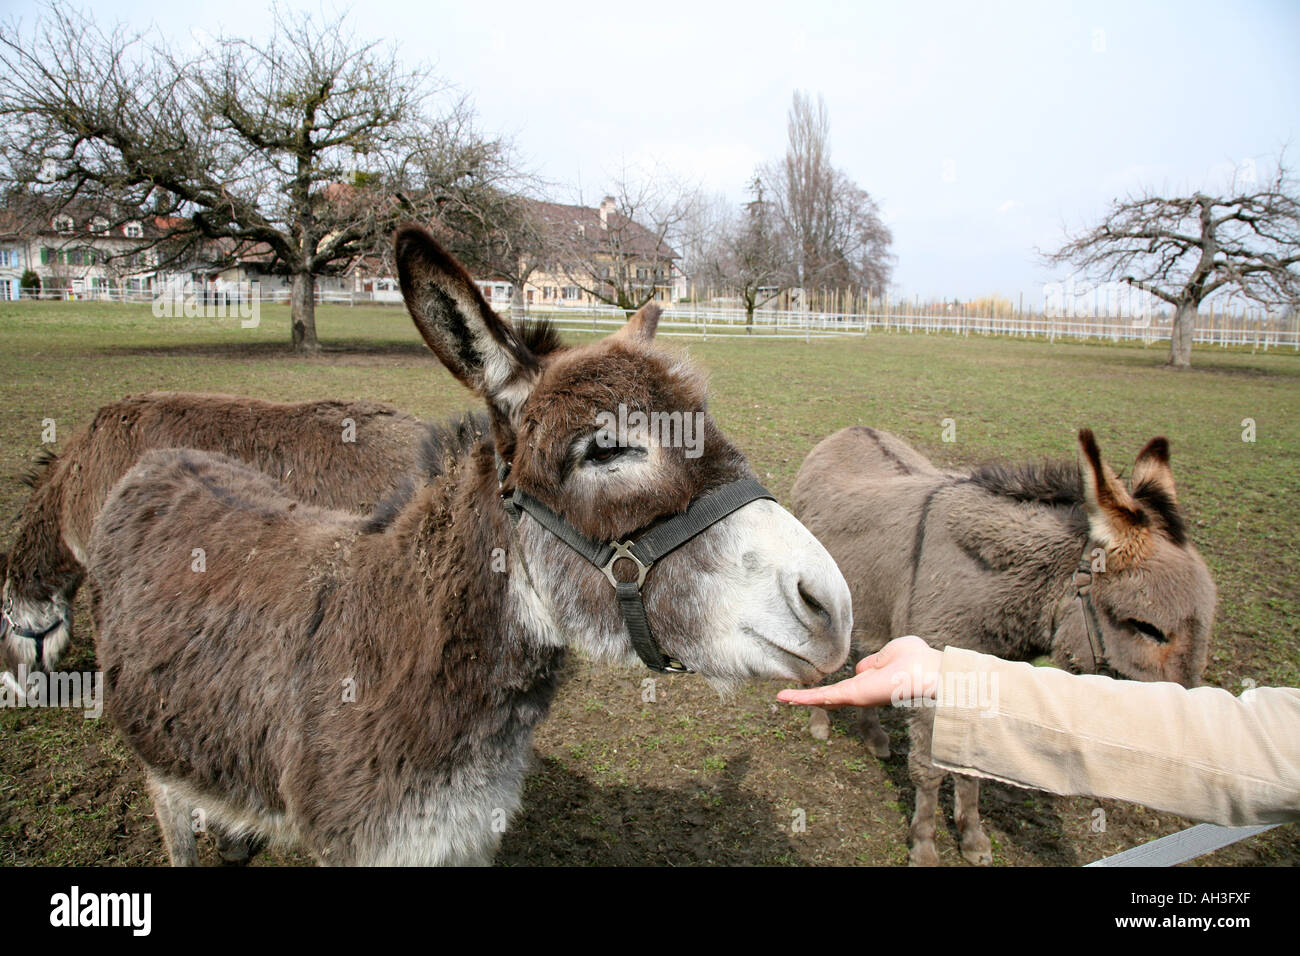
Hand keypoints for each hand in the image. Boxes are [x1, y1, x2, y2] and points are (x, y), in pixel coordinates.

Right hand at [777, 636, 943, 708]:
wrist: (930, 671)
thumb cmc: (918, 660)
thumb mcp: (890, 653)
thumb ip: (874, 661)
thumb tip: (863, 668)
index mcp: (870, 682)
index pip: (844, 686)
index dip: (828, 686)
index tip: (812, 687)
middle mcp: (861, 692)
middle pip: (830, 696)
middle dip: (809, 697)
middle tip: (788, 698)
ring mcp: (857, 696)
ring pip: (824, 698)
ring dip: (802, 699)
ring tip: (783, 699)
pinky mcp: (854, 696)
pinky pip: (825, 696)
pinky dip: (805, 698)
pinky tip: (788, 698)